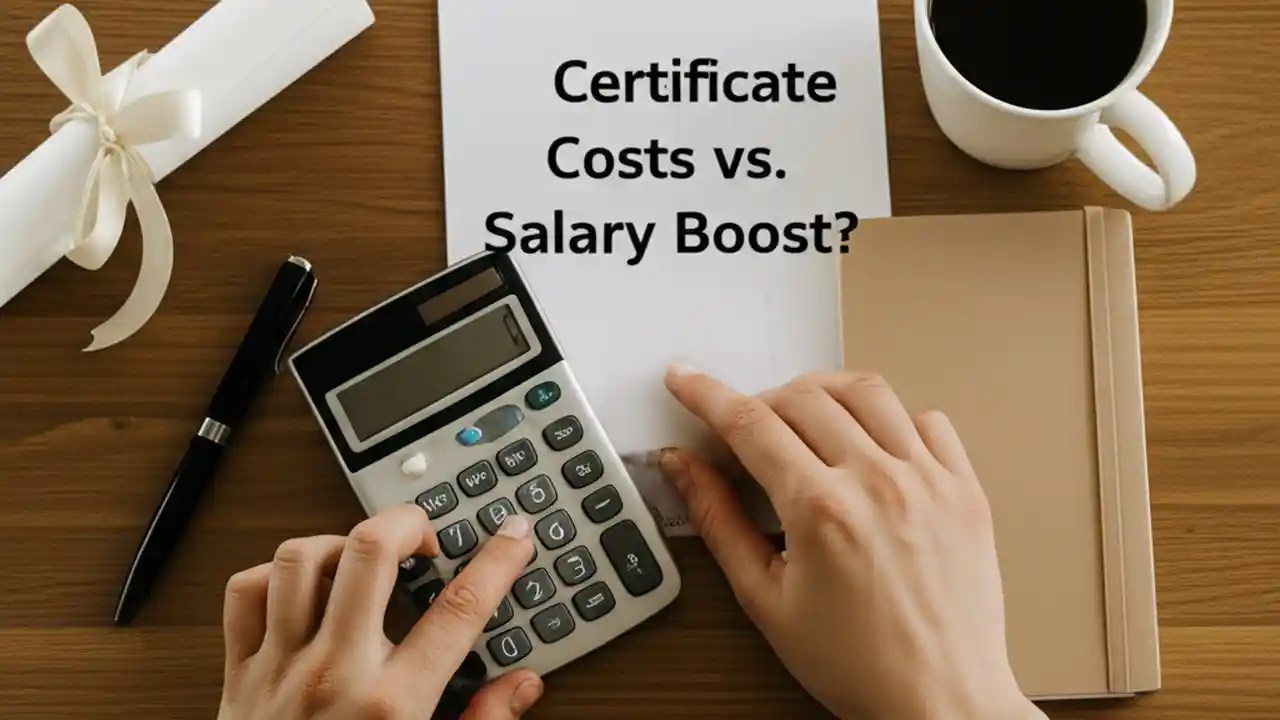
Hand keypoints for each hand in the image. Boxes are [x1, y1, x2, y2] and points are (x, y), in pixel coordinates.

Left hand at [218, 504, 542, 719]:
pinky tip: (303, 587)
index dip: (496, 561)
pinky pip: (244, 595)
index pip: (460, 609)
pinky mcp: (239, 674)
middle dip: (406, 522)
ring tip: (363, 557)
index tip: (513, 536)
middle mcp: (335, 674)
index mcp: (393, 704)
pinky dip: (272, 576)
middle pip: (370, 552)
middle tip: (425, 533)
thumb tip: (522, 686)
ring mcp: (281, 668)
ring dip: (337, 543)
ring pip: (300, 559)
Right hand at [661, 367, 1045, 719]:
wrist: (942, 703)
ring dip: (822, 392)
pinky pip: (927, 420)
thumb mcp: (765, 600)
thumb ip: (719, 522)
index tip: (685, 380)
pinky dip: (891, 417)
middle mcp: (878, 482)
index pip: (748, 424)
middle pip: (802, 397)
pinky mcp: (964, 489)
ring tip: (802, 417)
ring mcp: (928, 480)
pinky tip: (870, 443)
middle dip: (759, 400)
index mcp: (822, 510)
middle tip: (742, 429)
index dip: (706, 394)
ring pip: (867, 391)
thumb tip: (684, 468)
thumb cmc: (858, 666)